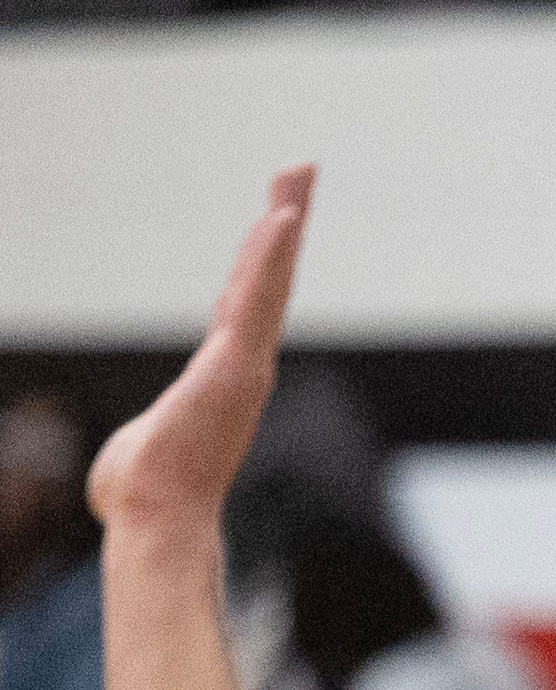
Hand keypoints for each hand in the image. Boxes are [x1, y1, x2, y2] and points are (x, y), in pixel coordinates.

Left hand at [88, 166, 313, 532]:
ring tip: (300, 173)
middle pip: (267, 279)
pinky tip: (283, 217)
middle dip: (286, 221)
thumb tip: (120, 476)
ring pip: (269, 279)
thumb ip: (139, 444)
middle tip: (301, 171)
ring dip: (286, 222)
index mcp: (221, 376)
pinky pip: (258, 298)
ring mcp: (245, 363)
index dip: (260, 260)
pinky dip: (273, 257)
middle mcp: (244, 365)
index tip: (277, 218)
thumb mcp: (135, 452)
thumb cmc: (140, 497)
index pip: (243, 303)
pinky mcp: (237, 364)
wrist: (155, 518)